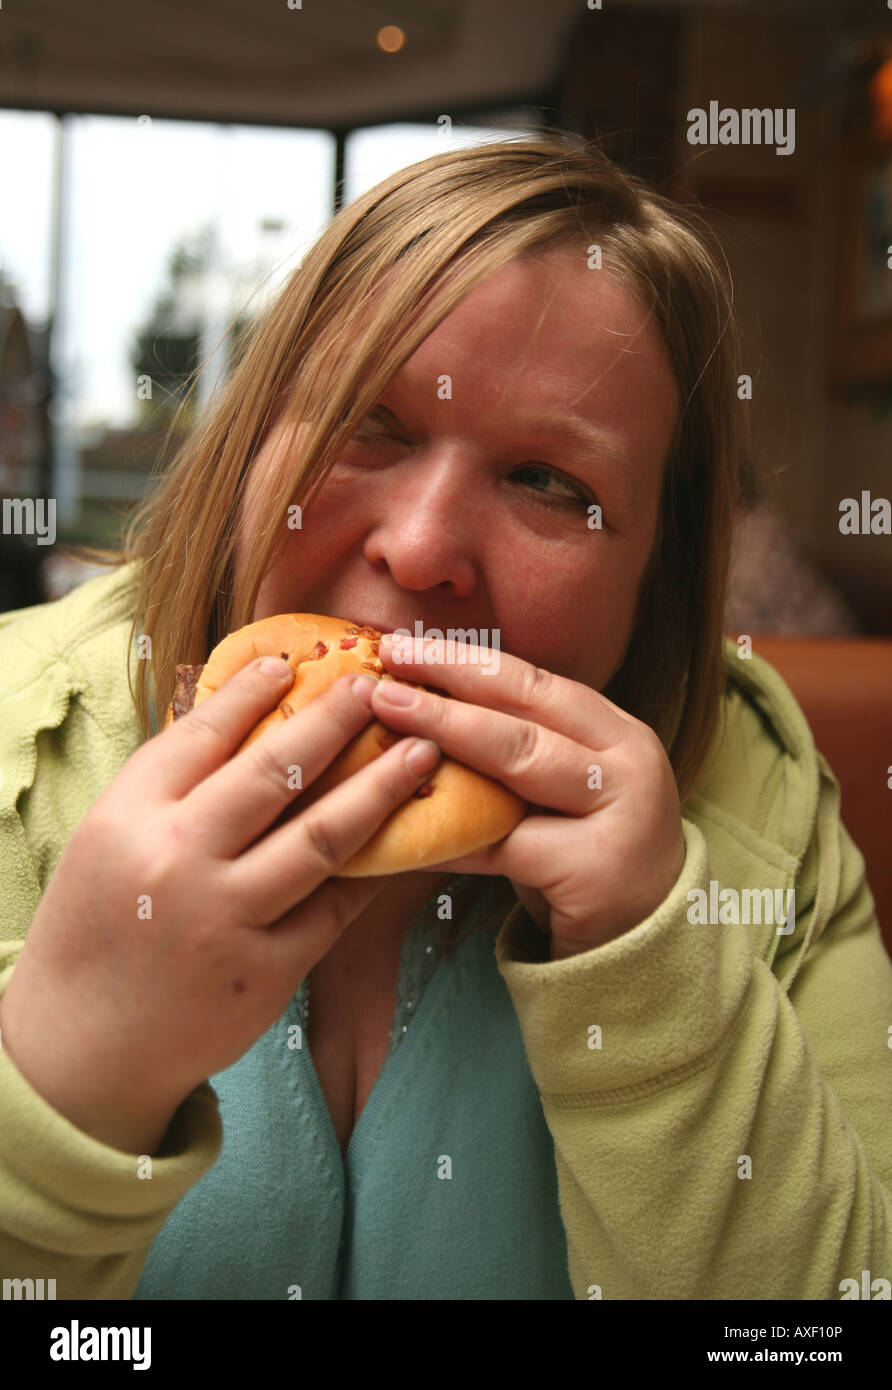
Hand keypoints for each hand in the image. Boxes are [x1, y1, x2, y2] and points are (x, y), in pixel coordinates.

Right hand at [0, 660, 441, 1150]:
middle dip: (335, 717)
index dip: (254, 689)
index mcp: (130, 816)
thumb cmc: (96, 928)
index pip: (202, 732)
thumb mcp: (108, 839)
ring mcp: (227, 916)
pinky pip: (336, 904)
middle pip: (275, 769)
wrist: (83, 1047)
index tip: (293, 660)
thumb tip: (238, 715)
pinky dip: (375, 866)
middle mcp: (180, 860)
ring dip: (380, 785)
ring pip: (322, 833)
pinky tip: (408, 837)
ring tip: (421, 751)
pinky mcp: (268, 969)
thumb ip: (168, 784)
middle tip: (376, 685)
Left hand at [353, 635, 685, 960]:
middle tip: (388, 662)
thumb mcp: (560, 795)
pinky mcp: (595, 869)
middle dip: (450, 681)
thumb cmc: (581, 861)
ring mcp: (621, 813)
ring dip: (445, 732)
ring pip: (520, 761)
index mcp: (617, 733)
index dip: (467, 659)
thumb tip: (422, 701)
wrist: (640, 949)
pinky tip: (397, 827)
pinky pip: (501, 845)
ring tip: (387, 716)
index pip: (535, 681)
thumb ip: (518, 750)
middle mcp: (630, 762)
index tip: (406, 642)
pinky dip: (445, 835)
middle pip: (527, 709)